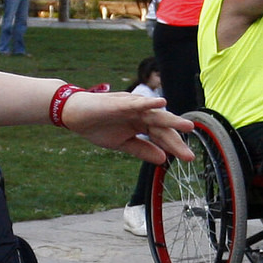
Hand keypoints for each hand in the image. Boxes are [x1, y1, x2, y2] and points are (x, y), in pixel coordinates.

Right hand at [59, 91, 193, 163]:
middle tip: (189, 156)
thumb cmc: (97, 126)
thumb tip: (163, 159)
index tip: (187, 159)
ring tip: (187, 127)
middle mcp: (141, 114)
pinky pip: (137, 102)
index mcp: (141, 124)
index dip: (174, 147)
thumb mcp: (122, 144)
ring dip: (171, 119)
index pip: (162, 136)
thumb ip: (142, 149)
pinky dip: (149, 103)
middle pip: (163, 128)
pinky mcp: (121, 102)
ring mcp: (132, 107)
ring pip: (155, 114)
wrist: (74, 115)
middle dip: (176, 141)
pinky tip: (162, 103)